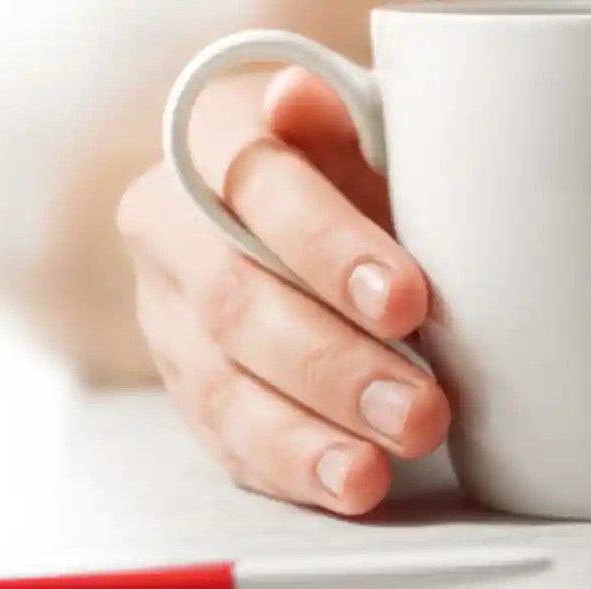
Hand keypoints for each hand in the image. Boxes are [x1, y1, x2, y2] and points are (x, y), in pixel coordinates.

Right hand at [117, 69, 448, 514]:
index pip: (263, 195)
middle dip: (334, 368)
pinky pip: (226, 444)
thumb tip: (297, 99)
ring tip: (373, 473)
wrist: (304, 217)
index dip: (332, 252)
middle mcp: (173, 239)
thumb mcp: (359, 134)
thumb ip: (339, 124)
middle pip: (238, 308)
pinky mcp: (190, 392)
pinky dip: (290, 471)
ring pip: (221, 390)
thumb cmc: (348, 172)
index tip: (407, 302)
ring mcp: (170, 324)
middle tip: (419, 411)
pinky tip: (343, 486)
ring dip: (305, 440)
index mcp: (211, 152)